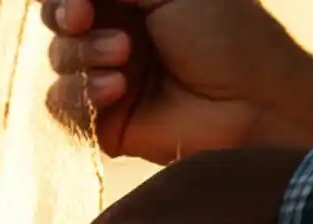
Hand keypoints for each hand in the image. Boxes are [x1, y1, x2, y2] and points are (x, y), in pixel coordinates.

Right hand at [40, 0, 312, 163]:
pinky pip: (61, 106)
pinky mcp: (106, 123)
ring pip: (58, 61)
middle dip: (64, 16)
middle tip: (83, 18)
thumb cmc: (227, 35)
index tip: (80, 1)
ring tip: (123, 57)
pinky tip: (114, 89)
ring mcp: (109, 79)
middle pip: (58, 20)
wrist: (253, 102)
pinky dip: (80, 93)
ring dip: (81, 54)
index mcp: (134, 1)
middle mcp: (117, 35)